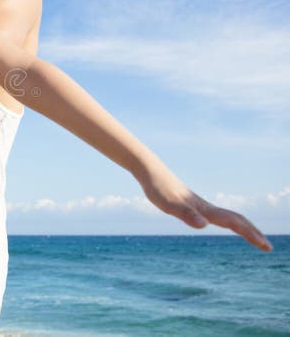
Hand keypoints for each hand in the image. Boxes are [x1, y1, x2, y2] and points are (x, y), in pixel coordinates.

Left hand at [139, 164, 271, 251]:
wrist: (150, 171)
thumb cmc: (158, 188)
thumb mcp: (169, 204)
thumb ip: (186, 214)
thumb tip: (204, 225)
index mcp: (204, 209)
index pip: (234, 223)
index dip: (251, 235)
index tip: (266, 247)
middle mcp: (206, 207)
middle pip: (237, 220)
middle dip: (253, 233)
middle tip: (267, 247)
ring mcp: (200, 205)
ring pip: (229, 216)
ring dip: (244, 227)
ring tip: (253, 237)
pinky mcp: (192, 204)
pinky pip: (217, 215)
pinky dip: (229, 222)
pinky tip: (224, 224)